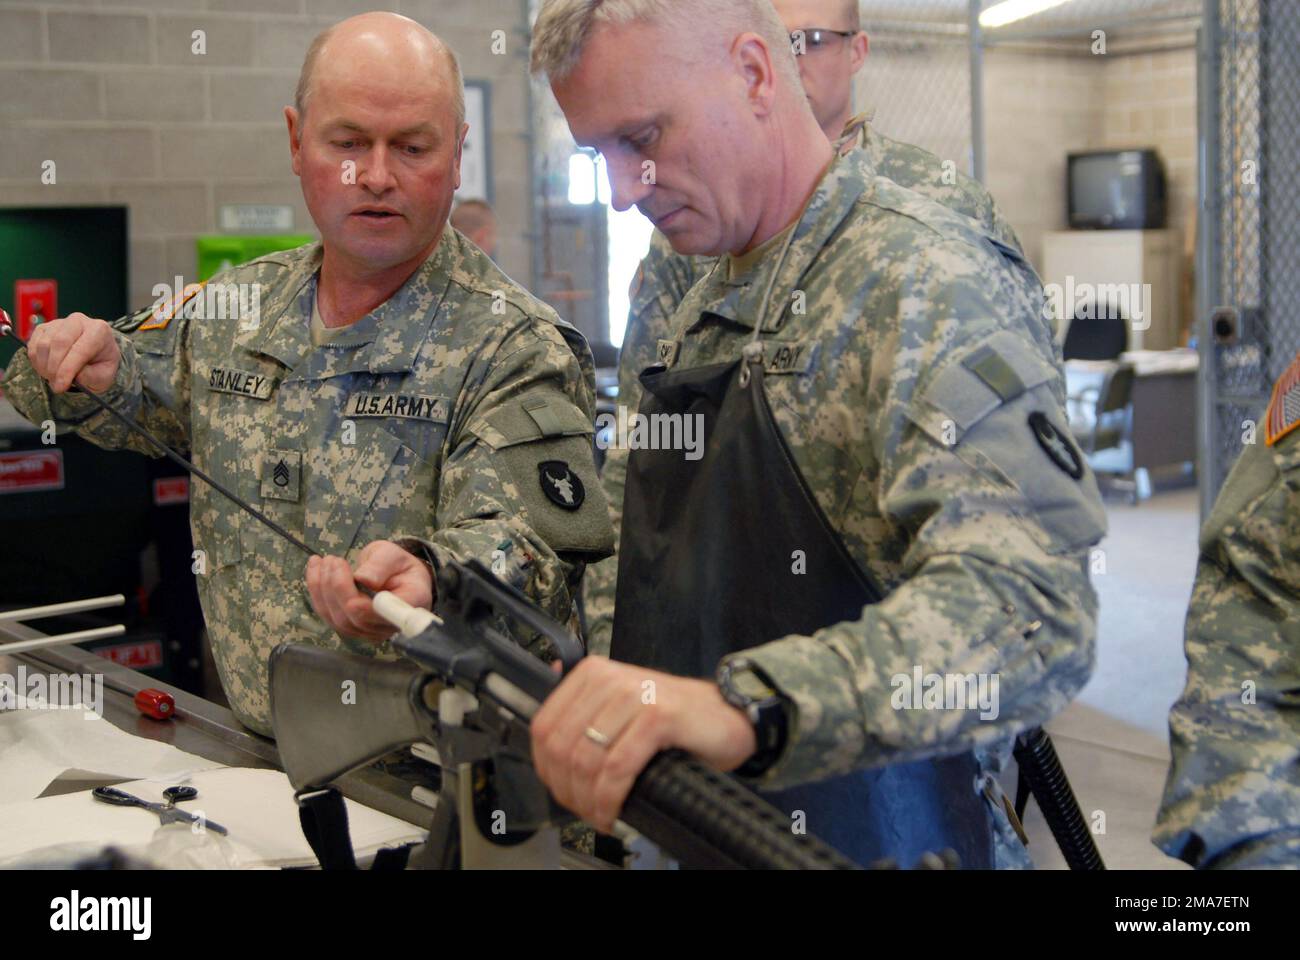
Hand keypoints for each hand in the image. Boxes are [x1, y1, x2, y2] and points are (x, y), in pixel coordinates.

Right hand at [25, 313, 120, 393]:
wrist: (95, 353)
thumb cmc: (101, 364)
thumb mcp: (104, 376)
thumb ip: (90, 376)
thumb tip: (70, 375)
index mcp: (99, 330)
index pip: (80, 349)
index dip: (67, 370)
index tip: (61, 386)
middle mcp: (78, 321)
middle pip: (59, 343)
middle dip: (54, 368)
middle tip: (56, 385)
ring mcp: (59, 322)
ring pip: (43, 345)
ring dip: (45, 367)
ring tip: (54, 378)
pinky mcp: (43, 328)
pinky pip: (33, 345)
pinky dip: (37, 362)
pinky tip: (47, 370)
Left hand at [305, 540, 433, 642]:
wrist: (393, 574)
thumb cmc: (397, 564)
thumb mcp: (393, 555)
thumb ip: (381, 565)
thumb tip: (364, 579)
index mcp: (411, 604)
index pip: (385, 614)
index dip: (365, 608)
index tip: (353, 591)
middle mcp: (389, 625)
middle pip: (355, 617)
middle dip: (337, 587)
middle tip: (333, 559)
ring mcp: (368, 631)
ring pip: (337, 618)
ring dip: (322, 588)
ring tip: (322, 561)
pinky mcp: (350, 628)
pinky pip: (327, 614)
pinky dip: (316, 590)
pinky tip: (315, 569)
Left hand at [530, 657, 757, 832]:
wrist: (729, 716)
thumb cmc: (676, 719)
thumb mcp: (623, 709)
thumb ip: (585, 716)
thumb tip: (544, 744)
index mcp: (593, 674)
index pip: (543, 727)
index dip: (546, 769)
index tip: (562, 791)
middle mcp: (610, 679)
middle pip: (561, 747)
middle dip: (568, 790)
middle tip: (583, 810)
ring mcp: (635, 695)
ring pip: (587, 760)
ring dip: (589, 800)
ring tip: (601, 814)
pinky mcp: (659, 716)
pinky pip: (618, 768)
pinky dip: (611, 798)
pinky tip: (615, 810)